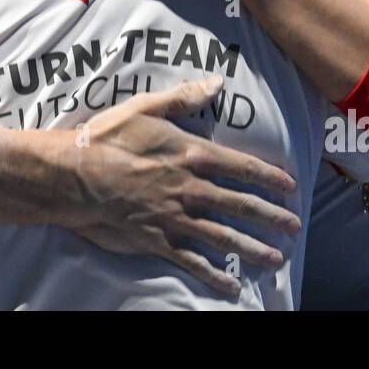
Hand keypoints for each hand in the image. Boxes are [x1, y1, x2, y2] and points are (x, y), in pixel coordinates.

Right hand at [47, 76, 300, 297]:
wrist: (74, 176)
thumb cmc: (106, 138)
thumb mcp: (144, 107)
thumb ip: (183, 98)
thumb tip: (217, 83)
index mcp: (192, 155)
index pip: (242, 167)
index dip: (270, 177)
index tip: (290, 187)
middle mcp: (191, 189)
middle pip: (242, 205)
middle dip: (272, 217)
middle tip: (295, 226)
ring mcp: (176, 217)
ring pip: (225, 237)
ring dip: (254, 248)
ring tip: (277, 258)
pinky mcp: (158, 240)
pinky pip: (192, 262)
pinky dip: (214, 275)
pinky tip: (232, 286)